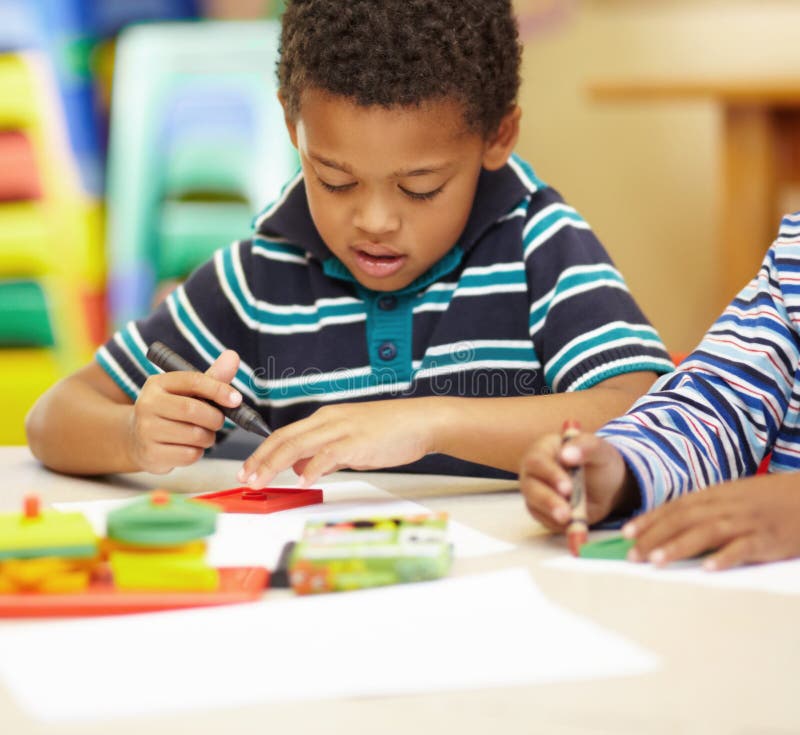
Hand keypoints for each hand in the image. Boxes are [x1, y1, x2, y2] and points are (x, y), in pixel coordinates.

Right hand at [128, 350, 241, 472]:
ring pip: (195, 434)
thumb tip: (232, 356)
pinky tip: (189, 447)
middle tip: (217, 421)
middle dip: (215, 417)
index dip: (219, 389)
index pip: (193, 381)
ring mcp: (146, 430)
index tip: (237, 399)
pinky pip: (190, 454)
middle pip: (193, 410)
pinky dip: (198, 452)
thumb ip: (212, 377)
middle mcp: (147, 404)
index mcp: (157, 383)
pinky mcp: (151, 454)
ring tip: (202, 434)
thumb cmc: (172, 411)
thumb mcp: (188, 391)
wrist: (138, 439)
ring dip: (209, 437)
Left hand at [237, 399, 435, 486]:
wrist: (421, 421)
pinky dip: (312, 468)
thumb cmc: (392, 431)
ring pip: (298, 444)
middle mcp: (329, 420)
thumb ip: (327, 454)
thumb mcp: (352, 441)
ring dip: (275, 464)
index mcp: (326, 418)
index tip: (249, 469)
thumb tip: (302, 468)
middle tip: (244, 477)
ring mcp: (342, 429)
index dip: (263, 452)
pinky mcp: (357, 442)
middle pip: (284, 438)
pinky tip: (302, 481)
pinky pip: (328, 455)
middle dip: (260, 459)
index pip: (285, 434)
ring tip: (260, 481)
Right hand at [519, 431, 634, 531]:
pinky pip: (544, 520)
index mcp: (543, 449)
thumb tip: (567, 455)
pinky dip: (557, 524)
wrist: (608, 485)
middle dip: (548, 500)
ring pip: (534, 504)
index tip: (568, 488)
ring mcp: (536, 491)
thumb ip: (584, 446)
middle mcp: (534, 471)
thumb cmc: (598, 461)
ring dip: (551, 514)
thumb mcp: (598, 449)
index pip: (538, 461)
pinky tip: (572, 524)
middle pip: (530, 486)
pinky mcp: (542, 511)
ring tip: (569, 520)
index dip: (551, 475)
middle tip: (566, 512)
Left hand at [623, 476, 799, 570]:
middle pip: (684, 519)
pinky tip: (708, 568)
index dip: (650, 519)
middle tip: (631, 554)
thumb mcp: (734, 498)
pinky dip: (725, 557)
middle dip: (655, 536)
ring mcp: (747, 521)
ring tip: (656, 560)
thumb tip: (673, 525)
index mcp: (716, 494)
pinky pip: (744, 547)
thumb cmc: (770, 500)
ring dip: (679, 546)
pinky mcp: (768, 538)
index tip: (626, 533)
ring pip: (707, 532)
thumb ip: (707, 509)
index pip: (676, 506)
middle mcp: (727, 505)